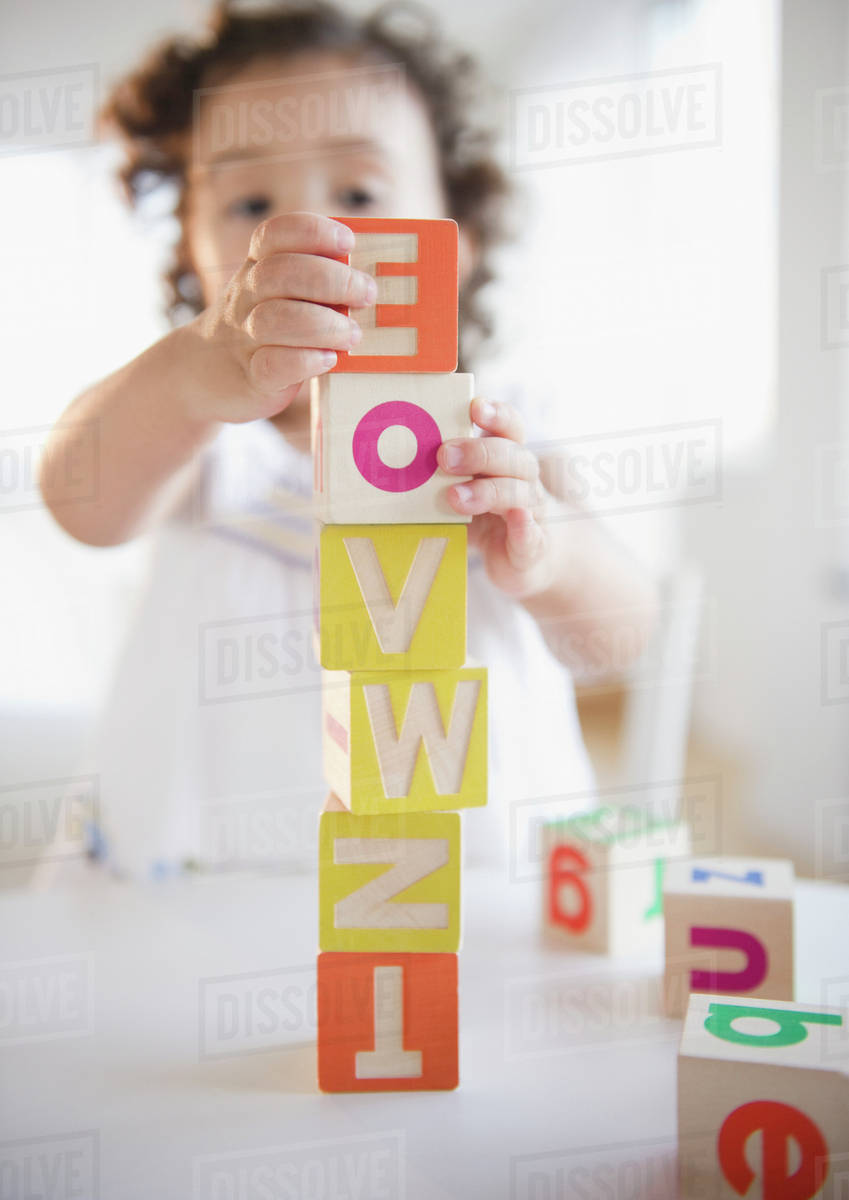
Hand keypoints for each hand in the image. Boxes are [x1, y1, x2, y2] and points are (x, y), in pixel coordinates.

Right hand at [186, 212, 376, 422]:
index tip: (348, 242)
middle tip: (366, 295)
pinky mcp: (251, 378)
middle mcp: (247, 296)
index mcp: (258, 267)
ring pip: (276, 319)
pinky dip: (305, 361)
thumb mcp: (278, 296)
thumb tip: (378, 277)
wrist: (204, 375)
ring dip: (323, 324)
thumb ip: (314, 284)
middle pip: (281, 273)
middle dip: (331, 279)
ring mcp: (245, 337)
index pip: (276, 233)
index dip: (313, 232)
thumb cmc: (263, 330)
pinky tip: (327, 360)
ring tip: (352, 335)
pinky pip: (273, 365)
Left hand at [437, 397, 552, 599]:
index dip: (496, 415)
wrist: (518, 561)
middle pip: (514, 455)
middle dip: (479, 452)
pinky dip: (524, 526)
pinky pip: (532, 535)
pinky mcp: (533, 546)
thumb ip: (438, 476)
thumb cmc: (483, 518)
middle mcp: (524, 479)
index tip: (474, 408)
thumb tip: (391, 463)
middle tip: (445, 457)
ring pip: (521, 492)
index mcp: (506, 458)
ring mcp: (533, 512)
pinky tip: (517, 518)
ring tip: (455, 497)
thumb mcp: (460, 490)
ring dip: (489, 491)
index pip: (510, 426)